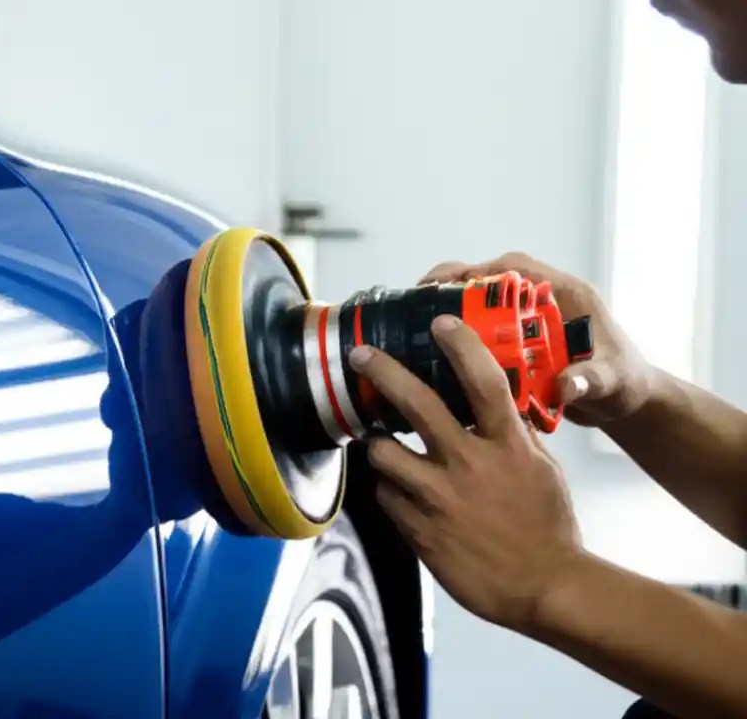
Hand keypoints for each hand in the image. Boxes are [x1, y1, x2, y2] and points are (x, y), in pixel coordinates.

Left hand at [349, 316, 586, 631]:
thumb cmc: (547, 526)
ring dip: (379, 447)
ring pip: (383, 453)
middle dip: (383, 372)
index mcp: (507, 446)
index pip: (483, 382)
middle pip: (417, 404)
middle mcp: (469, 465)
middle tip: (362, 355)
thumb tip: (493, 406)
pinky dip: (389, 489)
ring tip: (382, 446)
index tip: (440, 323)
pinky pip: (386, 495)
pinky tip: (401, 492)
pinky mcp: (419, 528)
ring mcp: (440, 498)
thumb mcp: (540, 469)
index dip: (460, 347)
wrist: (544, 587)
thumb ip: (512, 436)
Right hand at [420, 252, 653, 426]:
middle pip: (491, 283)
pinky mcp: (520, 345)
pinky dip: (460, 337)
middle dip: (453, 286)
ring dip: (452, 310)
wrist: (627, 406)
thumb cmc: (627, 385)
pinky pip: (484, 332)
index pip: (518, 269)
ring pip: (483, 306)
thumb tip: (567, 384)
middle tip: (417, 301)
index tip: (446, 281)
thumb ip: (591, 380)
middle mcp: (543, 303)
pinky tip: (435, 353)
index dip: (480, 271)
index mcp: (567, 295)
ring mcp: (529, 324)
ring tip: (415, 324)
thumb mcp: (612, 382)